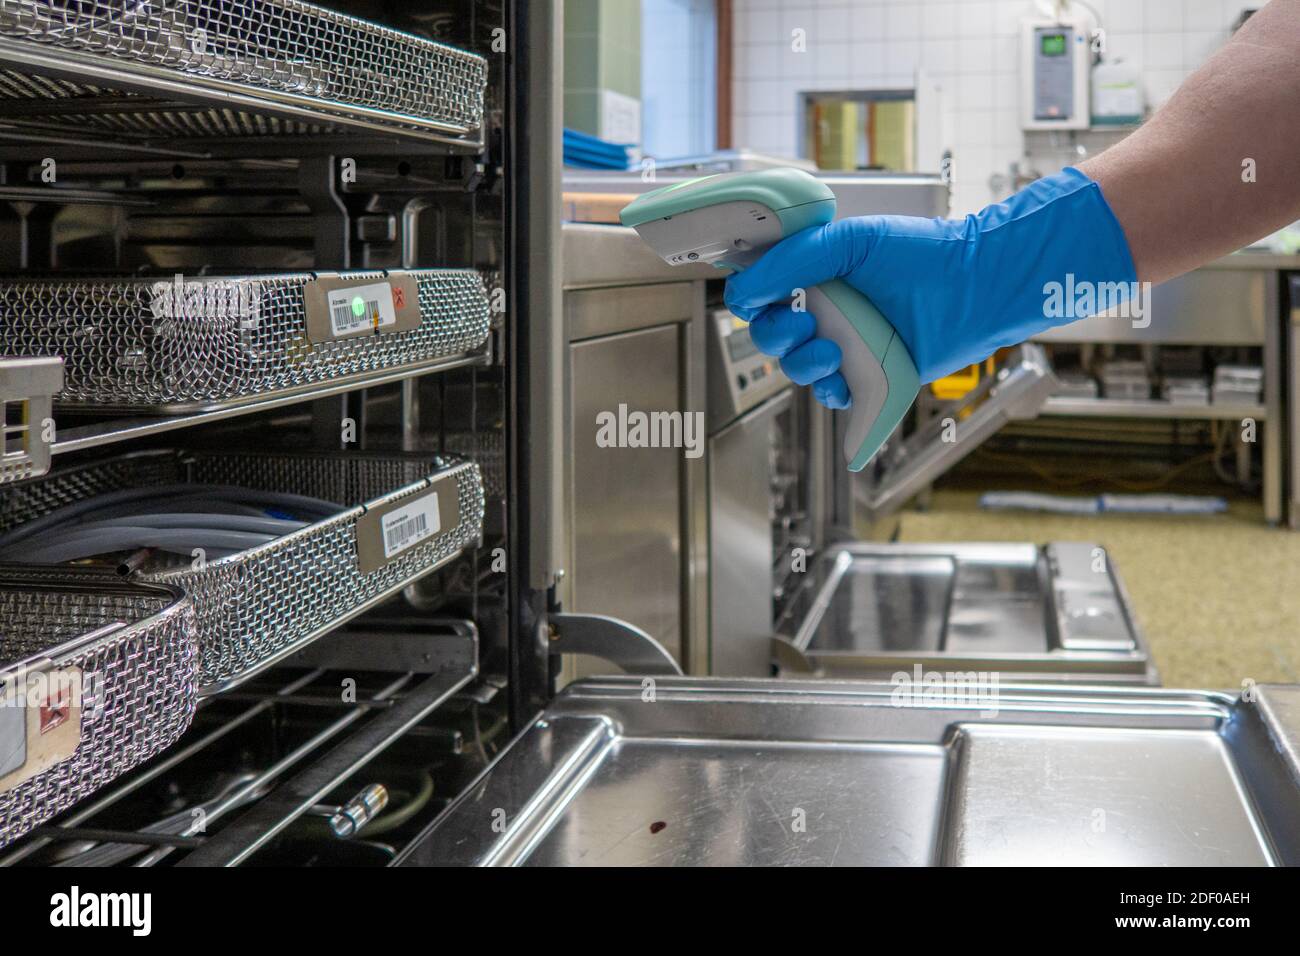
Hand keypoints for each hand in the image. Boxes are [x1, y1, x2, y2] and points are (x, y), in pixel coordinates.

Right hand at [723, 167, 1136, 408]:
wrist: (976, 288)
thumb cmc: (923, 255)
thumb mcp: (850, 242)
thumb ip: (794, 259)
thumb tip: (745, 288)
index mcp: (815, 275)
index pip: (763, 293)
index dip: (753, 301)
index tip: (757, 302)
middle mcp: (827, 311)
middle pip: (771, 337)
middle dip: (776, 337)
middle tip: (802, 326)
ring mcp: (846, 346)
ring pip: (797, 369)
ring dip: (804, 365)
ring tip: (833, 354)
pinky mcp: (868, 378)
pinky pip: (832, 397)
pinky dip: (831, 392)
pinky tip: (846, 378)